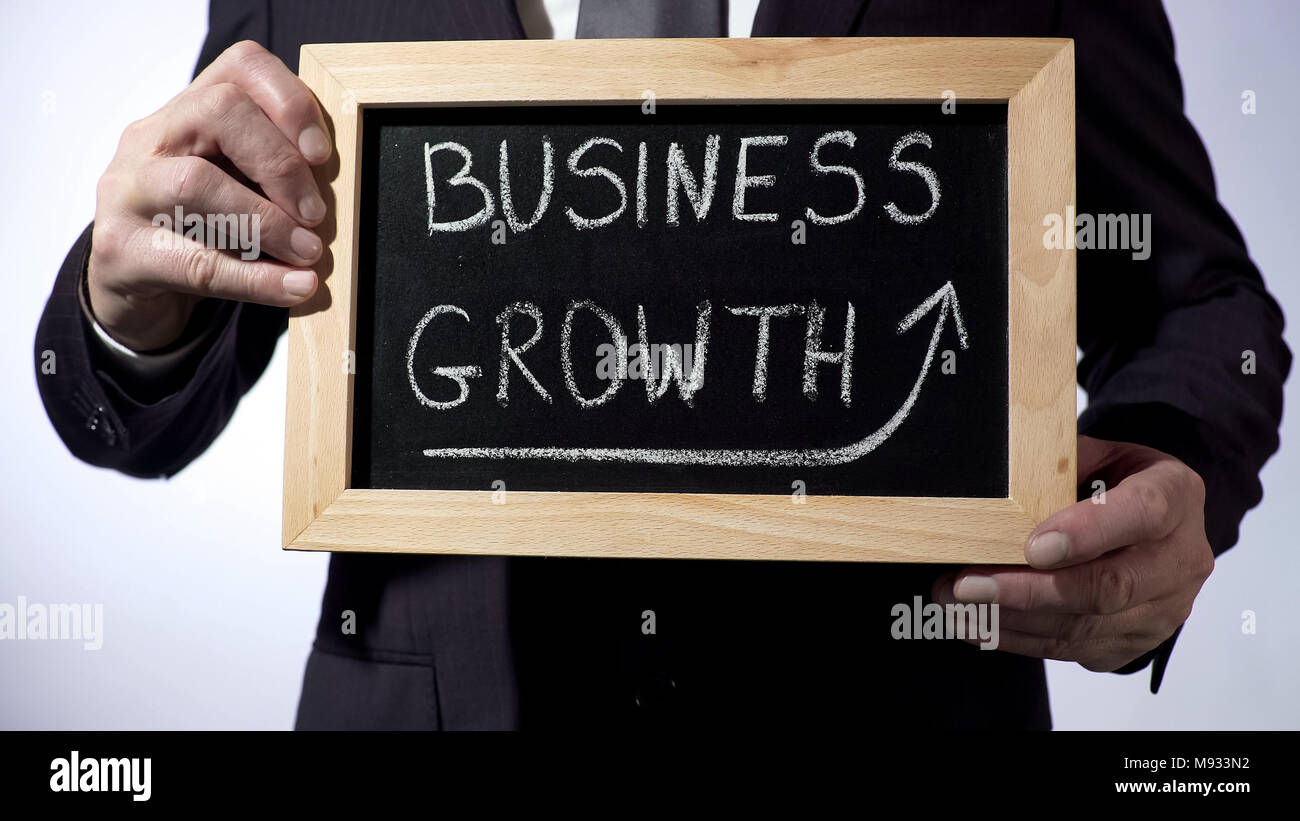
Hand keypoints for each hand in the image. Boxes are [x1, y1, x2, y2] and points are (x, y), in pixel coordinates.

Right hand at [87, 40, 330, 350]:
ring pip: (195, 182)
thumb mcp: (235, 186)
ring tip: (308, 253)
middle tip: (316, 215)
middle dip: (280, 164)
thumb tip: (340, 187)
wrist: (126, 285)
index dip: (289, 100)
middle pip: (217, 112)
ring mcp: (126, 192)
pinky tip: (295, 287)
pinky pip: (195, 262)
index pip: (239, 67)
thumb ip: (273, 173)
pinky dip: (256, 278)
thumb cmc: (196, 228)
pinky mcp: (121, 251)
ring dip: (267, 221)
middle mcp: (149, 139)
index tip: (322, 154)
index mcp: (186, 112)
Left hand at [933, 435, 1213, 671]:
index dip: (1087, 533)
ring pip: (1085, 626)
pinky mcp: (1134, 642)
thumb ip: (1061, 463)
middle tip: (968, 584)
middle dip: (1029, 590)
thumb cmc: (1117, 481)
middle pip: (1110, 587)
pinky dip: (1019, 638)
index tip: (1032, 546)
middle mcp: (1180, 560)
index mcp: (1176, 496)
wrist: (1156, 524)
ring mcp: (1162, 610)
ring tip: (956, 604)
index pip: (1142, 514)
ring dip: (1011, 618)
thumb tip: (1004, 486)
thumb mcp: (1100, 453)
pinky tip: (977, 623)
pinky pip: (1073, 648)